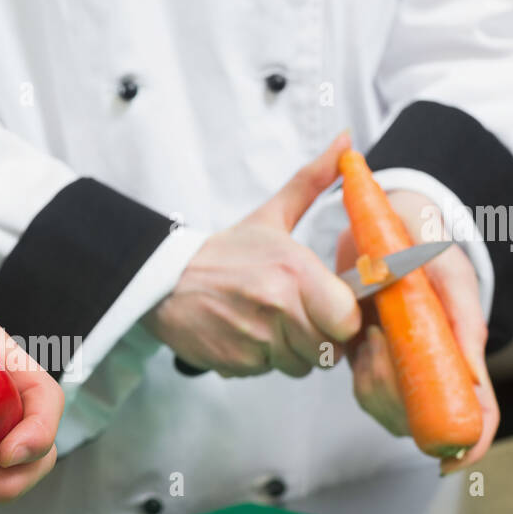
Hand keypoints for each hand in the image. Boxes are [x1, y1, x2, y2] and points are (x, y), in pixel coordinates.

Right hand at [143, 133, 360, 376]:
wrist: (165, 282)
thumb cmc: (224, 254)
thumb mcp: (270, 216)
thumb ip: (313, 181)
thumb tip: (346, 140)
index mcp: (294, 270)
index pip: (347, 320)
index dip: (342, 320)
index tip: (329, 309)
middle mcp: (277, 306)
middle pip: (327, 349)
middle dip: (317, 338)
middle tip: (296, 317)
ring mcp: (255, 338)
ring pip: (299, 366)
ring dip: (290, 352)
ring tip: (269, 325)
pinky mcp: (236, 362)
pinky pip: (268, 372)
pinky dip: (261, 361)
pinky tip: (247, 336)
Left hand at [336, 189, 499, 472]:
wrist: (380, 217)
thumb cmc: (425, 239)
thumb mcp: (446, 267)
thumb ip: (461, 317)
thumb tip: (471, 374)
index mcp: (462, 349)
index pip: (477, 410)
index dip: (470, 442)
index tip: (451, 460)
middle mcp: (432, 364)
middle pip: (422, 416)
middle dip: (397, 394)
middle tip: (381, 341)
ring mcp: (399, 363)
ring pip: (387, 404)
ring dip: (374, 377)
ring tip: (370, 325)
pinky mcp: (366, 356)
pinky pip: (360, 383)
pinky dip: (356, 366)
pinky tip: (358, 332)